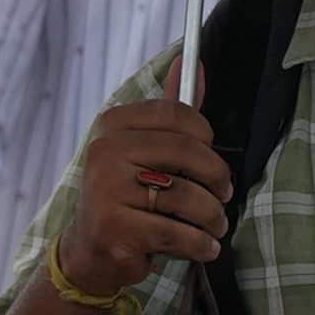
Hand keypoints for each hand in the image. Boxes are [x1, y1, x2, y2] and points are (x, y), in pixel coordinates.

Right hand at [58, 97, 231, 298]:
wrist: (91, 253)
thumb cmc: (126, 197)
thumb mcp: (143, 150)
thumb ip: (170, 112)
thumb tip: (191, 61)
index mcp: (112, 126)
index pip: (176, 114)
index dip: (206, 138)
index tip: (210, 161)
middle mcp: (104, 153)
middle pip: (187, 152)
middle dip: (217, 179)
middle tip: (223, 196)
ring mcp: (106, 191)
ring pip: (187, 197)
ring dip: (213, 217)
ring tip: (215, 227)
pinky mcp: (116, 230)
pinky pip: (178, 233)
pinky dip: (201, 244)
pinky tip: (205, 247)